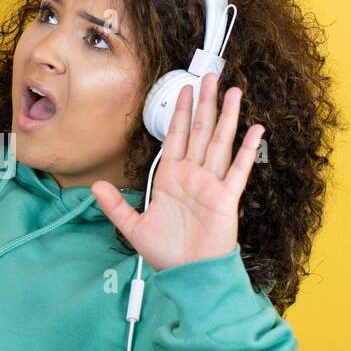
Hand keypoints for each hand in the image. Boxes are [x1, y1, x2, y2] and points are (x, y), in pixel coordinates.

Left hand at [92, 72, 264, 271]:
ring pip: (220, 142)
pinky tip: (255, 130)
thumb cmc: (166, 253)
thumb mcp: (133, 227)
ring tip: (234, 91)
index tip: (184, 89)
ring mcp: (211, 184)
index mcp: (171, 177)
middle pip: (201, 131)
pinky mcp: (226, 198)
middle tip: (210, 76)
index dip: (181, 112)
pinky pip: (239, 169)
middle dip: (205, 103)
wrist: (188, 274)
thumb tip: (95, 186)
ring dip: (227, 116)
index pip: (177, 137)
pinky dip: (247, 150)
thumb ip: (116, 205)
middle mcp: (193, 175)